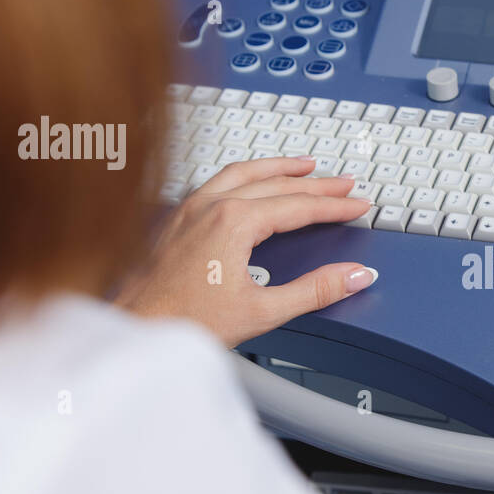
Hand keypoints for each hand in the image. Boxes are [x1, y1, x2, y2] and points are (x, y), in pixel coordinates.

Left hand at [115, 157, 375, 346]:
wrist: (135, 328)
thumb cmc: (184, 322)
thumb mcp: (263, 311)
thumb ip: (316, 290)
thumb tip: (355, 276)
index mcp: (233, 222)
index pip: (298, 205)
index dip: (334, 206)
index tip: (358, 205)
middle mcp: (210, 205)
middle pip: (275, 184)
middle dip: (316, 184)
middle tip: (345, 183)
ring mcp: (189, 208)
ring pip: (244, 173)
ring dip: (279, 168)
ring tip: (305, 165)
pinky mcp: (176, 218)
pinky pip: (218, 180)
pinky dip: (247, 174)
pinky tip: (251, 181)